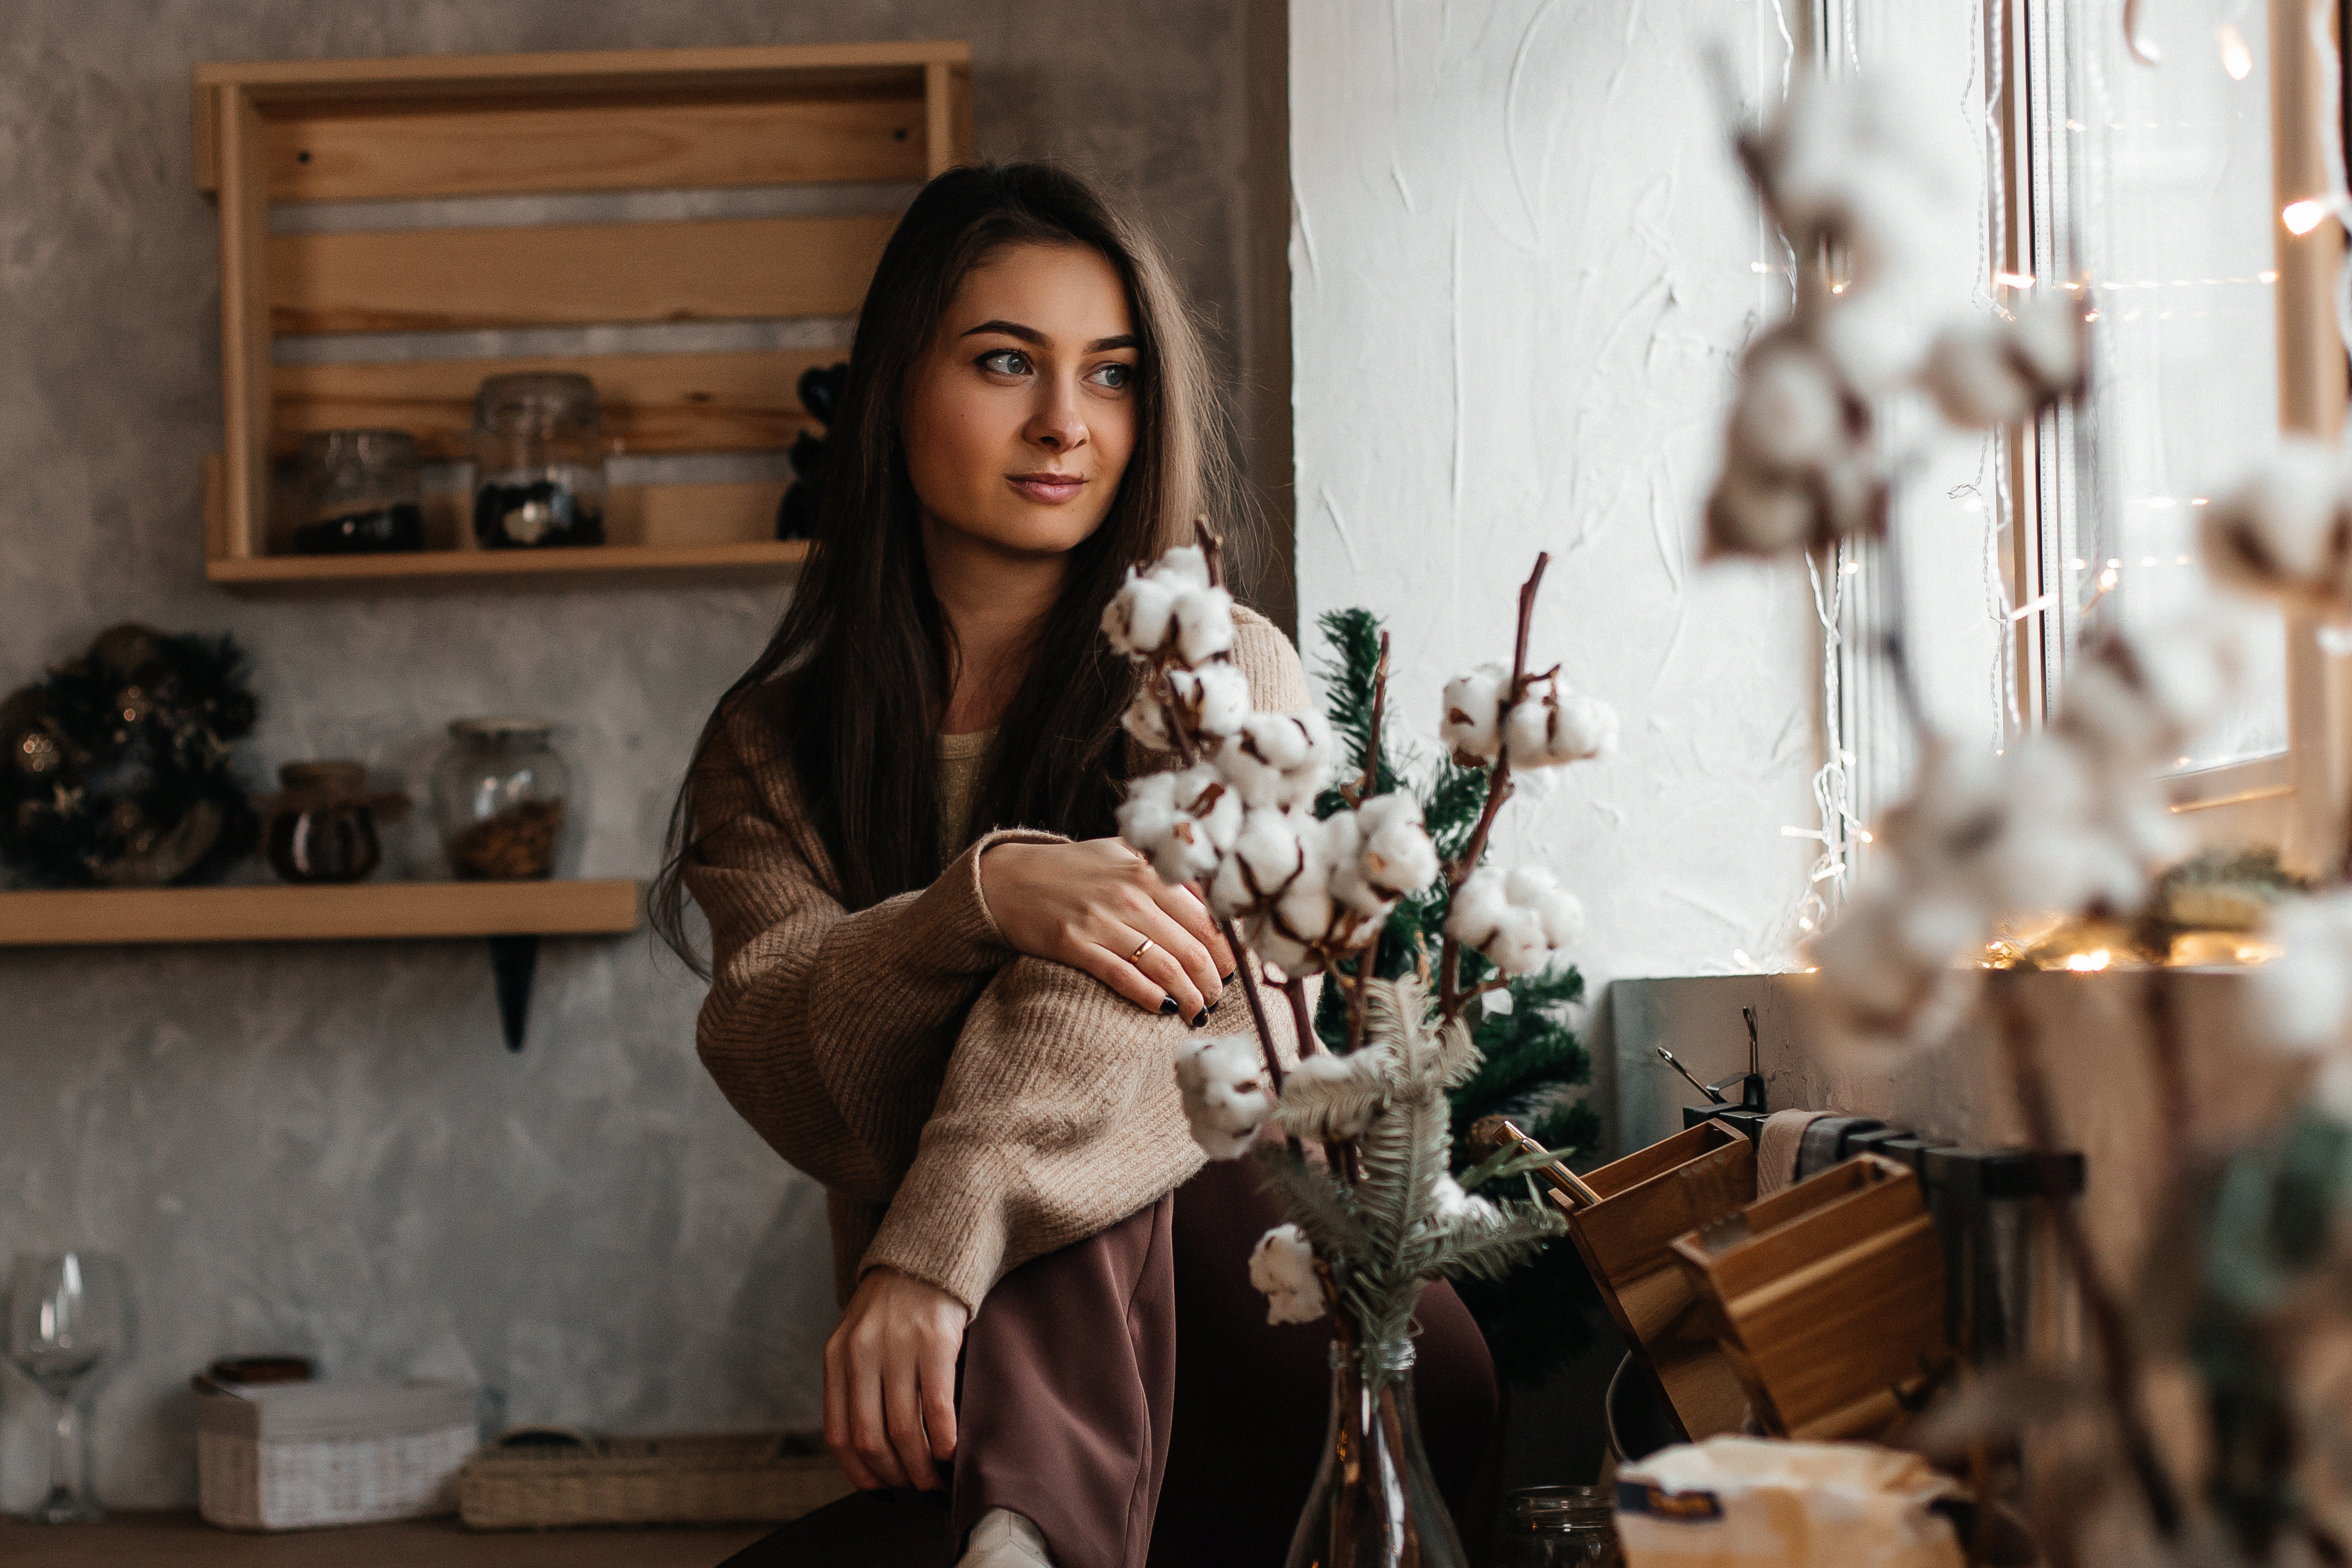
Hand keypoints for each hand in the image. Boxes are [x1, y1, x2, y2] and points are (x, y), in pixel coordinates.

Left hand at [824, 1267, 970, 1490]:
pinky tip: (952, 1453)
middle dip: (894, 1475)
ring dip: (921, 1467)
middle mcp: (860, 1352)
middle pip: (871, 1438)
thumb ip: (854, 1384)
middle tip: (913, 1489)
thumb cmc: (894, 1308)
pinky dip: (944, 1440)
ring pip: (904, 1429)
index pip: (838, 1434)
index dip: (858, 1473)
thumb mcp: (857, 1339)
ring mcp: (897, 1345)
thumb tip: (867, 1452)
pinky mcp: (935, 1340)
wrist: (926, 1254)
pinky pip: (938, 1406)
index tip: (879, 1490)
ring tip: (935, 1481)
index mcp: (836, 1356)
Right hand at [980, 838, 1236, 1021]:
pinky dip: (1150, 997)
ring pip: (1165, 968)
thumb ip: (1164, 871)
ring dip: (1190, 996)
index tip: (1232, 970)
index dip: (1226, 951)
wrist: (1008, 879)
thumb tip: (1210, 901)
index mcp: (1149, 868)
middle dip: (1212, 980)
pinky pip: (1124, 978)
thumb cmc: (1072, 870)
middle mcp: (1131, 893)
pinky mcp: (1076, 945)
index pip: (1207, 917)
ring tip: (1198, 1011)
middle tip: (1218, 997)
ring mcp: (1103, 920)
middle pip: (1193, 947)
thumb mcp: (1122, 853)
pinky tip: (1164, 1009)